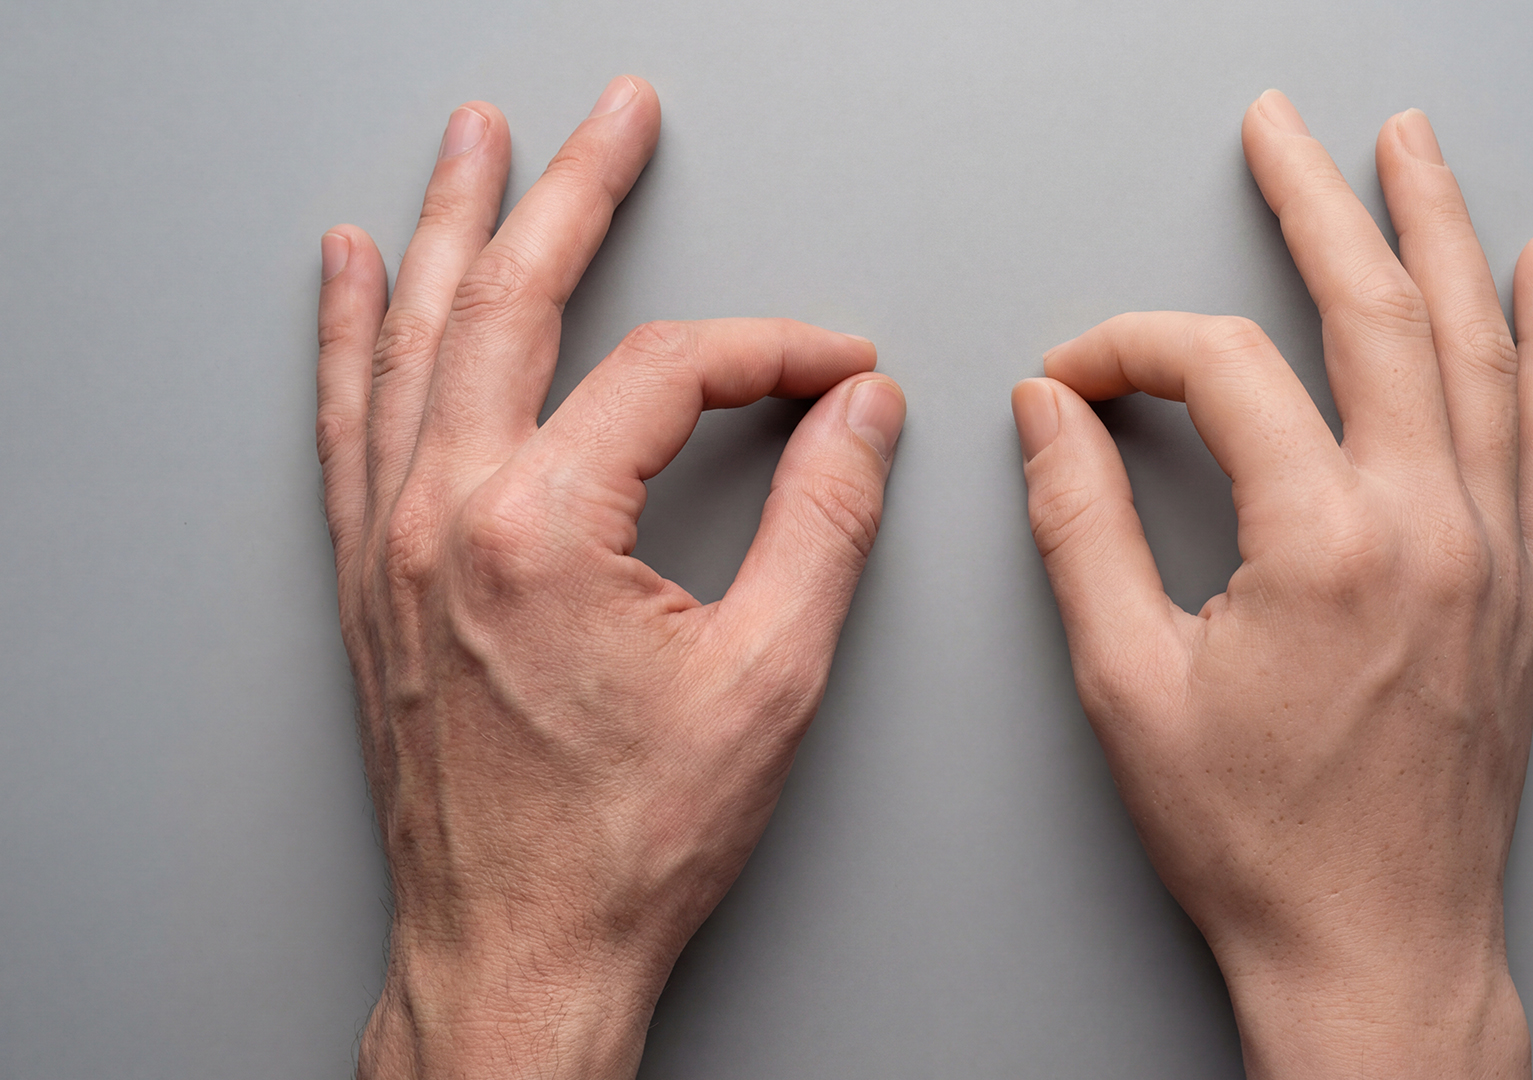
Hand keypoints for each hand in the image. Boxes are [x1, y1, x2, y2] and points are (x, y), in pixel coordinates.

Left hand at [315, 77, 905, 1079]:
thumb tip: (859, 415)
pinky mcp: (370, 582)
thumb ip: (825, 521)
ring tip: (473, 146)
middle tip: (614, 116)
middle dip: (573, 193)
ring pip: (413, 340)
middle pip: (509, 303)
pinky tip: (349, 277)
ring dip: (449, 228)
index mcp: (538, 529)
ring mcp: (388, 545)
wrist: (518, 953)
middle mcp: (441, 517)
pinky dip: (351, 334)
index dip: (771, 352)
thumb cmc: (626, 845)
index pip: (667, 372)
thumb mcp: (769, 678)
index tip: (837, 367)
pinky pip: (348, 421)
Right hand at [1012, 91, 1532, 1077]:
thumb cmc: (1257, 842)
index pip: (1226, 373)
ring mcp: (1496, 548)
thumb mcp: (1126, 685)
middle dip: (1318, 203)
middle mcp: (1432, 525)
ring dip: (1443, 231)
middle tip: (1282, 130)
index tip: (1078, 378)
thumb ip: (1080, 528)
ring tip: (1413, 149)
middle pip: (1377, 312)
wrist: (1377, 947)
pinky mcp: (1525, 581)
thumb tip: (1051, 418)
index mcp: (1328, 544)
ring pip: (1479, 345)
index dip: (1131, 351)